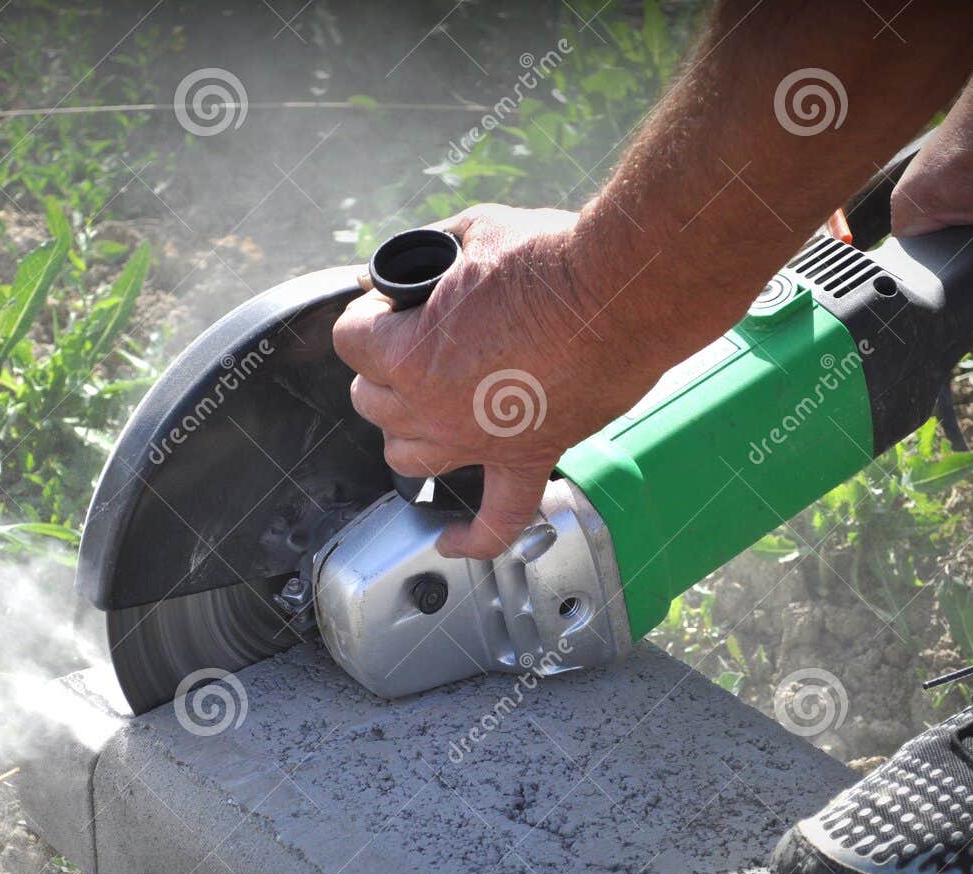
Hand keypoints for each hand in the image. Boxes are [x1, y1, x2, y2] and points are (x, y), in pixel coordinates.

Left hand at [332, 204, 664, 559]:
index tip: (394, 301)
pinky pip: (497, 520)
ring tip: (424, 401)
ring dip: (405, 428)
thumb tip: (411, 264)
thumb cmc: (552, 261)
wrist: (623, 294)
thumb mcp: (476, 231)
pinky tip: (449, 542)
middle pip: (369, 398)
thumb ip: (430, 252)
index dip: (368, 314)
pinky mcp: (526, 458)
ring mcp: (476, 442)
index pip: (350, 339)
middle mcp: (432, 409)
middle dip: (383, 364)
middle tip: (419, 336)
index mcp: (408, 355)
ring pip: (405, 455)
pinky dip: (472, 538)